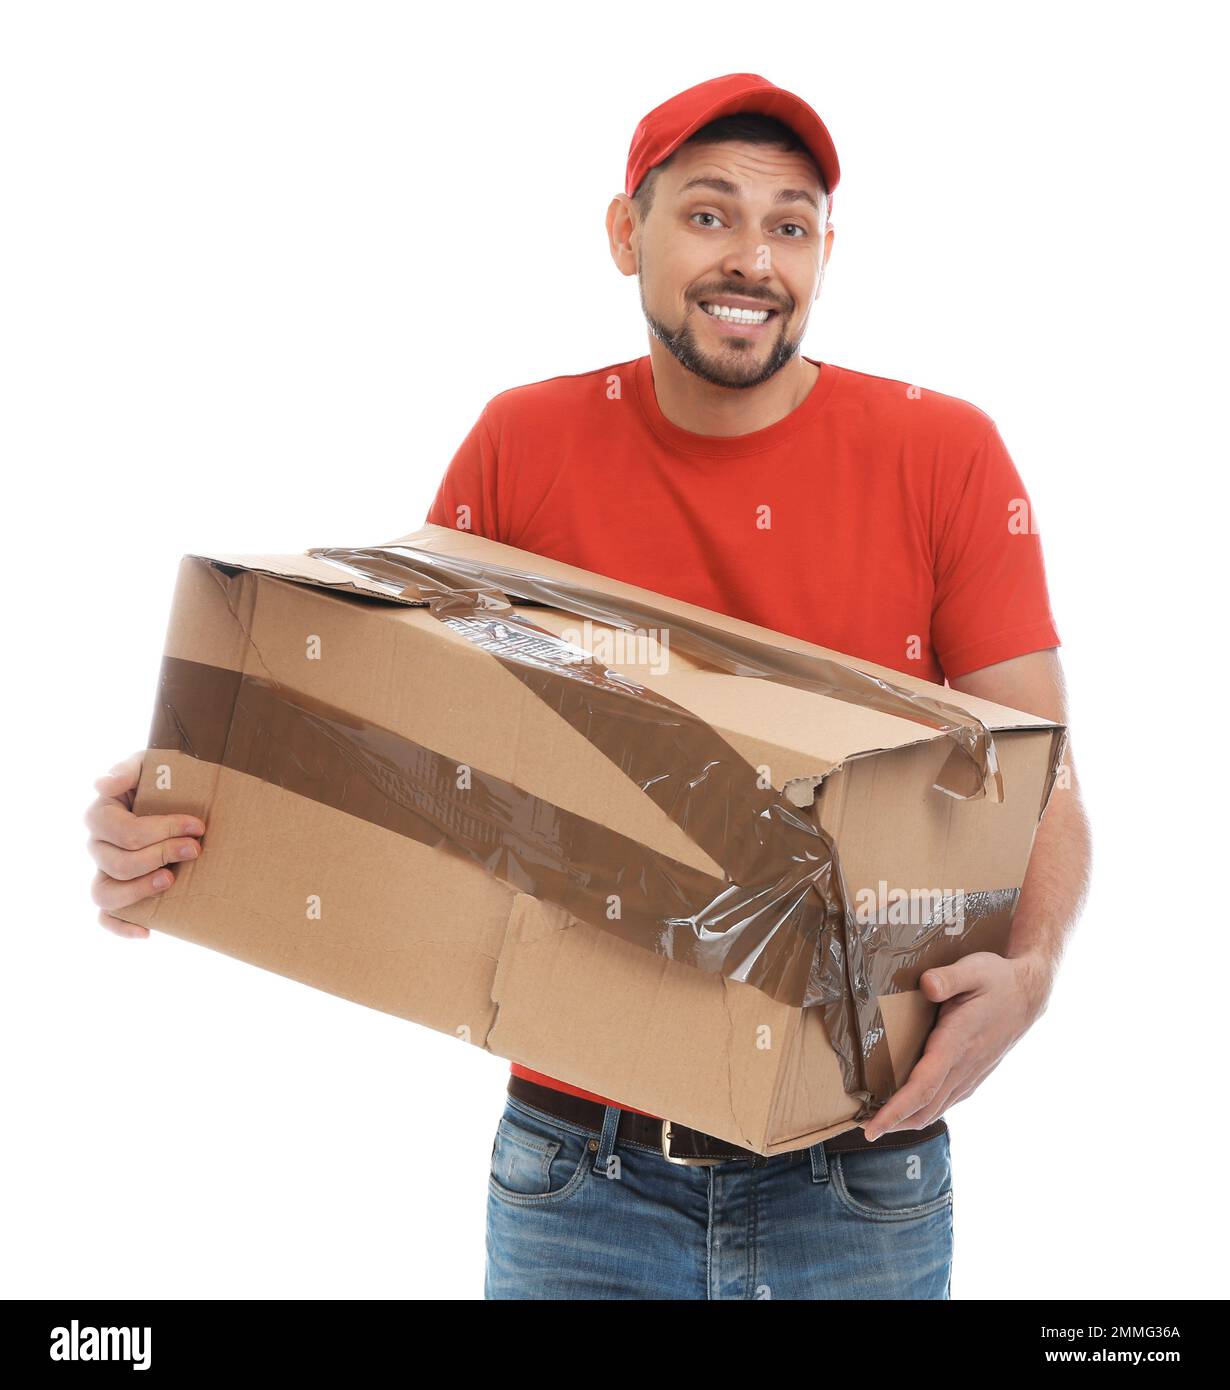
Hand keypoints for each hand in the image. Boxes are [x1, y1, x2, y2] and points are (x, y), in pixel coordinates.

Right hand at [85, 751, 204, 938]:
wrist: (183, 798)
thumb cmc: (165, 780)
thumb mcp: (151, 765)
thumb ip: (128, 770)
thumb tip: (102, 784)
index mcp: (102, 813)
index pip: (120, 830)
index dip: (161, 830)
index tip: (199, 826)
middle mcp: (98, 845)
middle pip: (116, 862)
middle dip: (161, 855)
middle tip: (196, 849)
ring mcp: (105, 872)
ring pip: (104, 893)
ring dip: (139, 890)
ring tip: (171, 881)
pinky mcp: (117, 893)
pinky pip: (105, 918)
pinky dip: (121, 927)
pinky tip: (147, 931)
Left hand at [862, 950, 1052, 1139]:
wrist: (1028, 995)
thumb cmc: (997, 980)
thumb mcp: (974, 970)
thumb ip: (949, 978)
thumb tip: (927, 985)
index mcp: (957, 1044)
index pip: (922, 1088)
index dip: (895, 1111)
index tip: (872, 1127)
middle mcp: (963, 1067)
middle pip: (924, 1108)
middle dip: (893, 1123)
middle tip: (862, 1129)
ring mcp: (970, 1075)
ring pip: (935, 1109)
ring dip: (906, 1120)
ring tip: (878, 1122)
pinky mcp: (973, 1075)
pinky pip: (945, 1102)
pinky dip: (923, 1111)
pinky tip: (908, 1108)